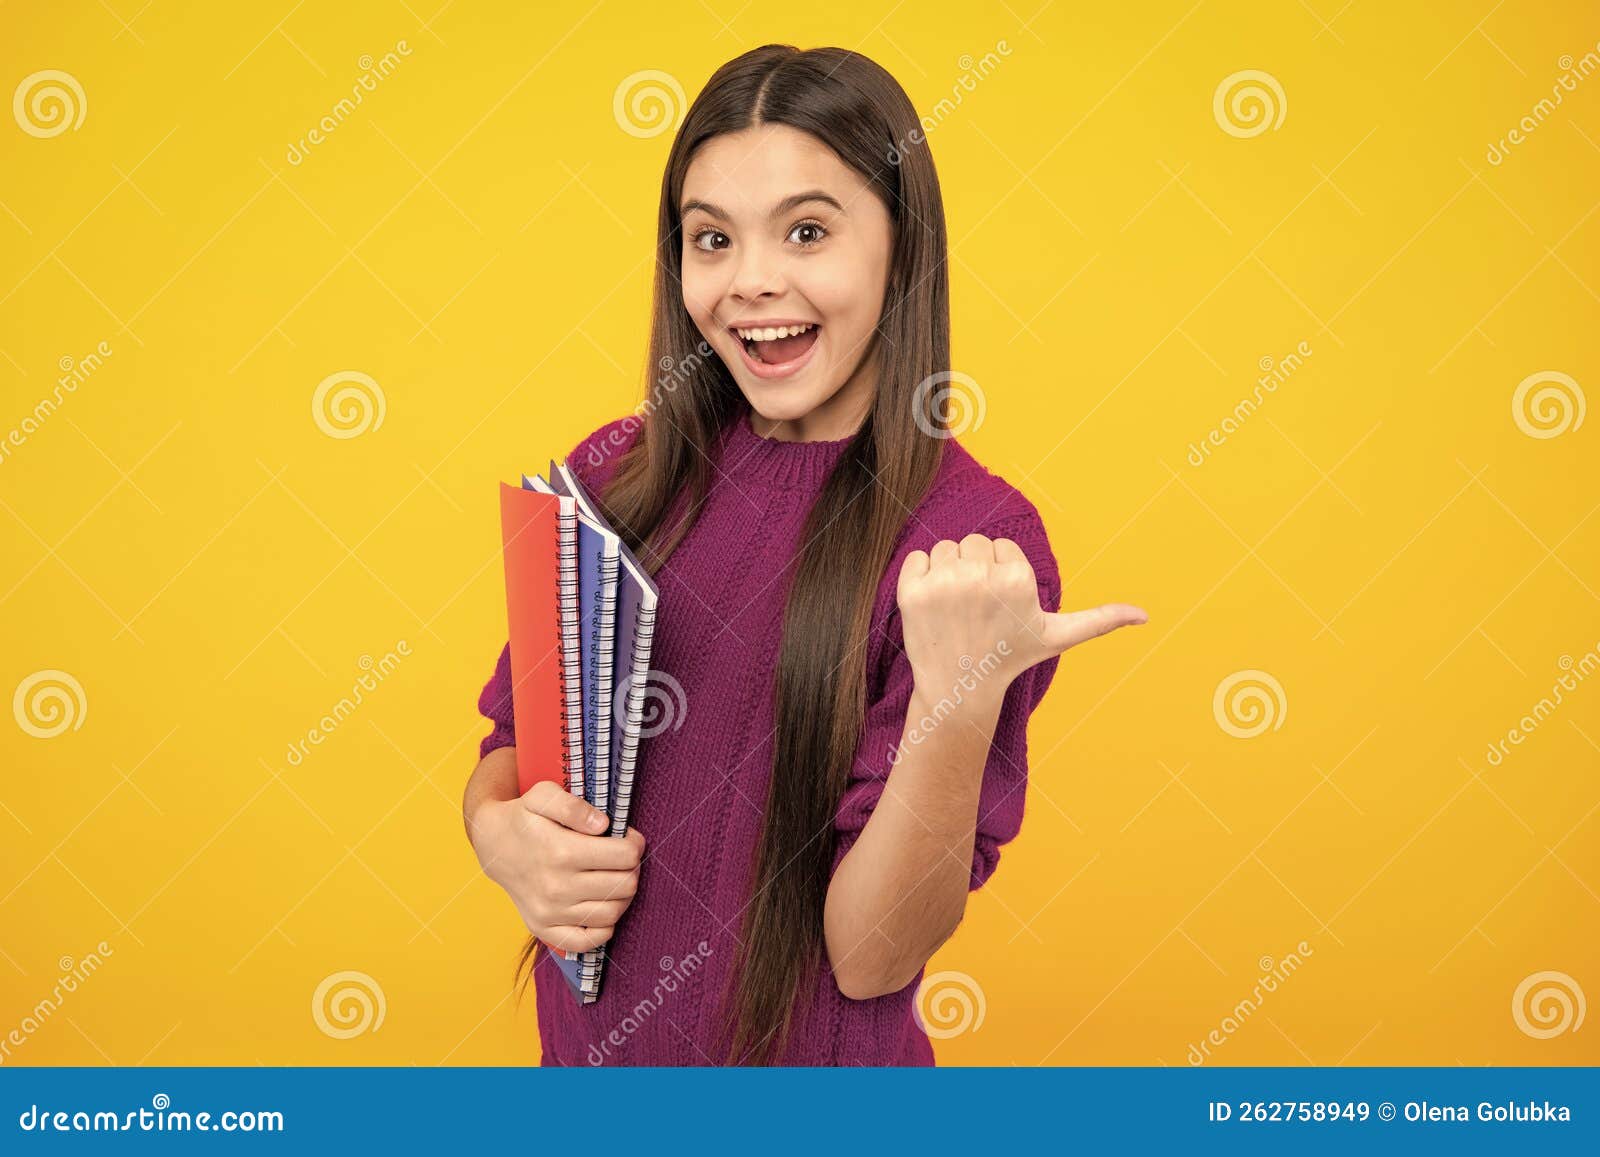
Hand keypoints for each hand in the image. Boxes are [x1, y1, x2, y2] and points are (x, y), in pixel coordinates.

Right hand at [467, 780, 644, 952]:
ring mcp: (550, 912)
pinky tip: (600, 905)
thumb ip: (574, 806)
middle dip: (632, 869)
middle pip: (625, 885)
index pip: (625, 856)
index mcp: (561, 852)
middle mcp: (556, 887)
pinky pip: (588, 941)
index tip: (628, 839)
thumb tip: (603, 825)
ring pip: (613, 913)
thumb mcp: (543, 796)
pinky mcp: (543, 928)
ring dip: (622, 895)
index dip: (634, 844)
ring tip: (611, 877)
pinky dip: (603, 926)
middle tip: (622, 858)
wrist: (493, 844)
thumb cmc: (524, 817)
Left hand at [896, 533, 1146, 697]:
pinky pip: (916, 557)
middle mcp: (982, 577)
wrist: (959, 690)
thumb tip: (1146, 616)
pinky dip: (920, 576)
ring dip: (948, 573)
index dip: (1000, 575)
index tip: (999, 607)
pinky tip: (933, 607)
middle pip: (973, 543)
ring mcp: (944, 584)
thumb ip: (1100, 620)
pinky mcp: (912, 592)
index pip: (1002, 548)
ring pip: (946, 548)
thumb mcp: (1057, 637)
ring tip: (956, 610)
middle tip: (976, 610)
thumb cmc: (1010, 658)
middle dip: (975, 570)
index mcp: (1018, 580)